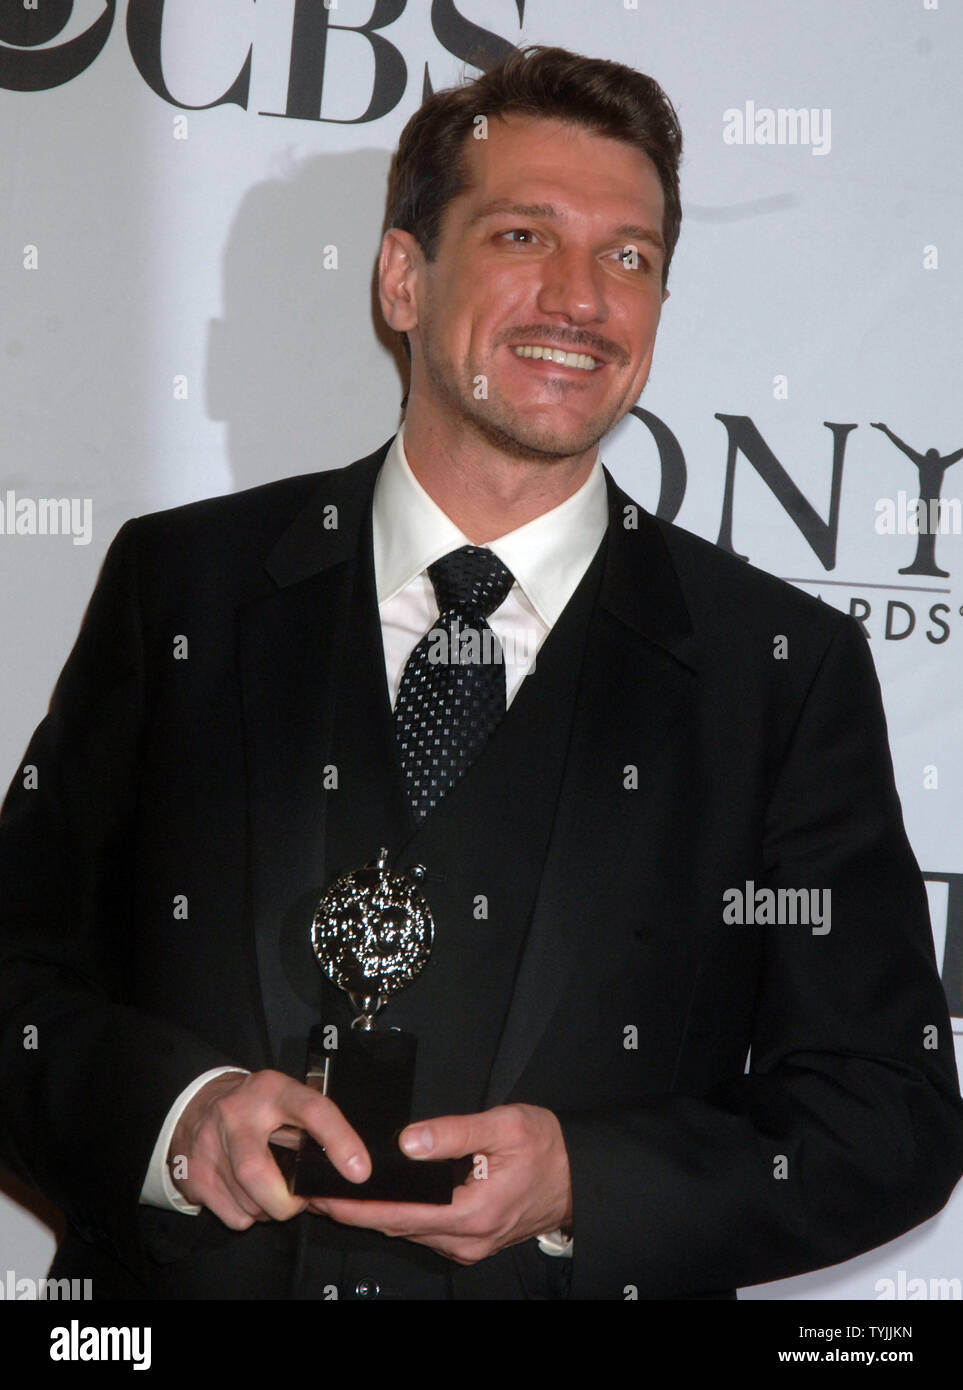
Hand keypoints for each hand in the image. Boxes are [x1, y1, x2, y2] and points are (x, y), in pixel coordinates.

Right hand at [167, 1070, 370, 1228]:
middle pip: (257, 1172)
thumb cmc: (257, 1111)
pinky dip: (250, 1216)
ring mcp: (209, 1143)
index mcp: (273, 1090)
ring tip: (270, 1189)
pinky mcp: (194, 1173)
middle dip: (285, 1202)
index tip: (359, 1170)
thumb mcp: (286, 1104)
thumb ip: (313, 1134)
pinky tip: (248, 1194)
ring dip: (270, 1210)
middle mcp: (237, 1113)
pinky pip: (234, 1217)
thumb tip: (348, 1179)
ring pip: (248, 1203)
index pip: (311, 1110)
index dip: (338, 1140)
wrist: (197, 1106)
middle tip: (298, 1201)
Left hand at [309, 1103, 572, 1264]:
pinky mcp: (470, 1240)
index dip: (357, 1207)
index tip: (325, 1197)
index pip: (400, 1213)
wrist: (579, 1178)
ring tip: (337, 1193)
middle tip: (315, 1192)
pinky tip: (379, 1198)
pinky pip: (424, 1230)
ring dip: (374, 1214)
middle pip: (397, 1226)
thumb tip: (408, 1141)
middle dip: (355, 1212)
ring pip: (409, 1231)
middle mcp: (465, 1238)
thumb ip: (454, 1132)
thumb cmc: (547, 1148)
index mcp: (471, 1211)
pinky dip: (398, 1215)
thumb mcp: (505, 1126)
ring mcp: (468, 1244)